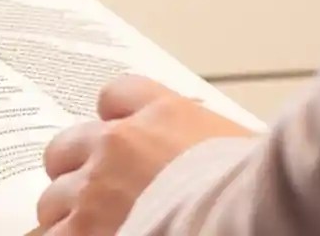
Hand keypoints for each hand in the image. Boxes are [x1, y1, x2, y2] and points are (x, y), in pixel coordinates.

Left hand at [30, 75, 253, 235]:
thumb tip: (216, 162)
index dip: (116, 122)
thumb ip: (211, 148)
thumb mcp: (248, 154)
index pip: (117, 96)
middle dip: (79, 172)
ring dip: (70, 217)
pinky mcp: (82, 232)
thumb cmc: (265, 194)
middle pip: (68, 146)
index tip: (122, 142)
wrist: (259, 221)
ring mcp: (94, 189)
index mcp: (165, 115)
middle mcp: (119, 144)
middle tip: (99, 199)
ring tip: (93, 233)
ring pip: (54, 198)